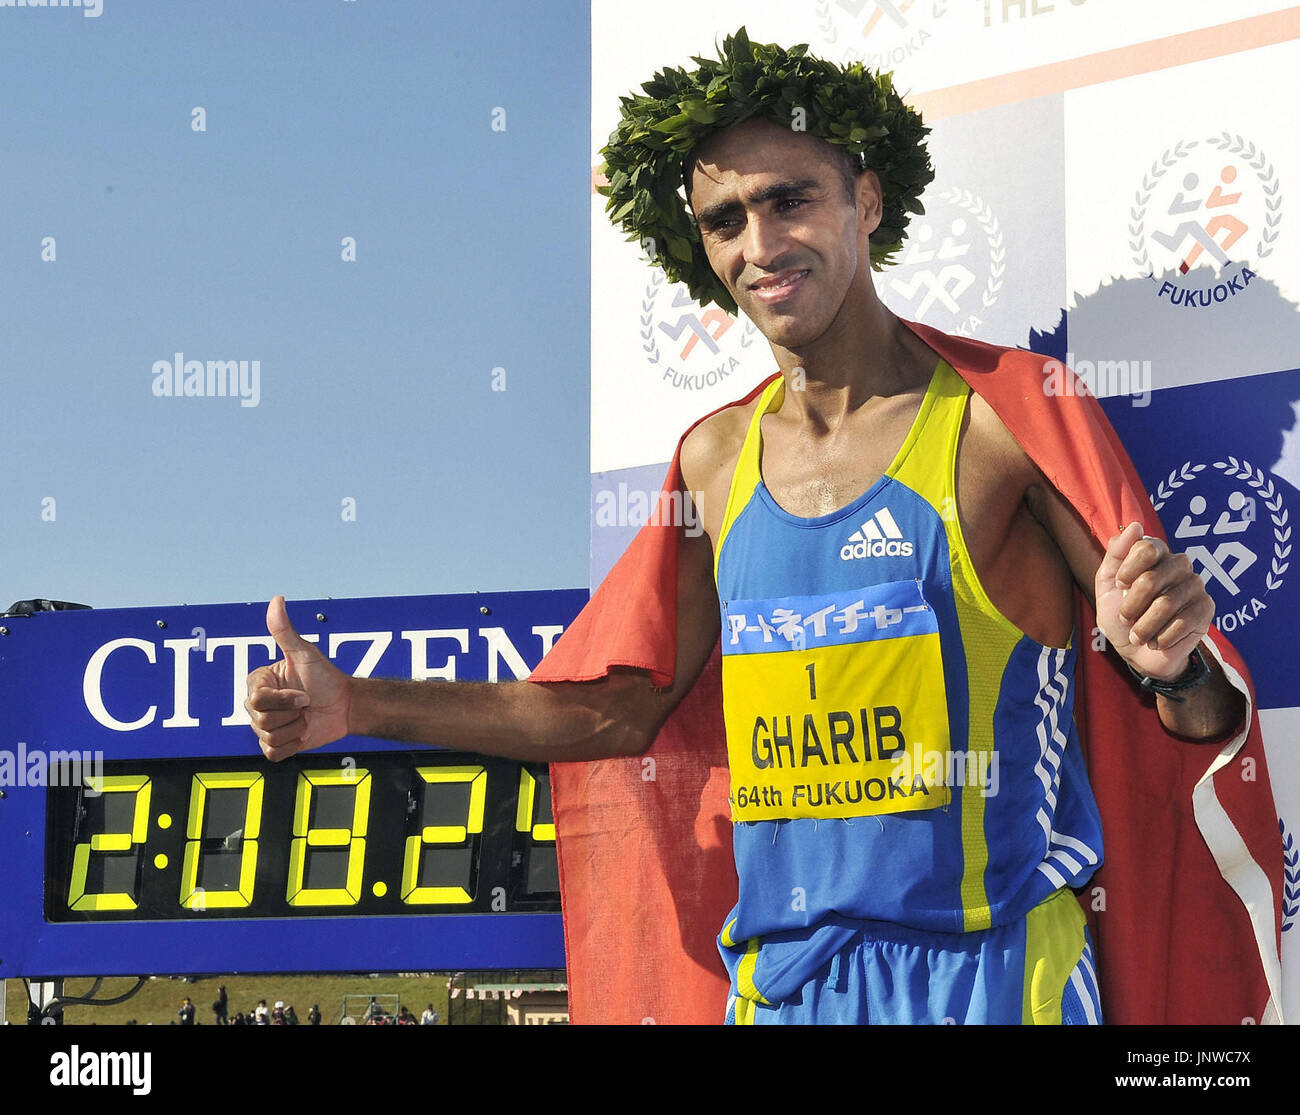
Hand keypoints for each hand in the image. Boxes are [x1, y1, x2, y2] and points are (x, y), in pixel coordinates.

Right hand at [244, 595, 350, 759]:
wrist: (346, 705)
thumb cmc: (327, 678)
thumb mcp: (305, 653)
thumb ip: (285, 630)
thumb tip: (276, 600)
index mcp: (258, 683)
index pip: (257, 701)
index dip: (284, 701)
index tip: (304, 695)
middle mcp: (257, 705)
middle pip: (261, 721)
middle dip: (292, 715)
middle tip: (307, 705)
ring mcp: (265, 727)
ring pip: (269, 738)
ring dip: (296, 729)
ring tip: (306, 718)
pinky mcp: (276, 746)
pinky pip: (274, 753)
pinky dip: (294, 745)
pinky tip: (303, 733)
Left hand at [1095, 522, 1213, 681]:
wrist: (1138, 653)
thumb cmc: (1121, 617)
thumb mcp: (1107, 586)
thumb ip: (1116, 555)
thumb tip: (1135, 526)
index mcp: (1156, 554)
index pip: (1147, 548)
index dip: (1128, 571)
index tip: (1120, 586)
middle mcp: (1179, 564)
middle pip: (1152, 578)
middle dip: (1131, 606)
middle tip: (1126, 618)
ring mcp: (1195, 585)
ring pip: (1165, 604)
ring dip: (1144, 626)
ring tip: (1139, 634)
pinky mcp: (1206, 608)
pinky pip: (1182, 622)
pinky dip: (1161, 637)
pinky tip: (1158, 640)